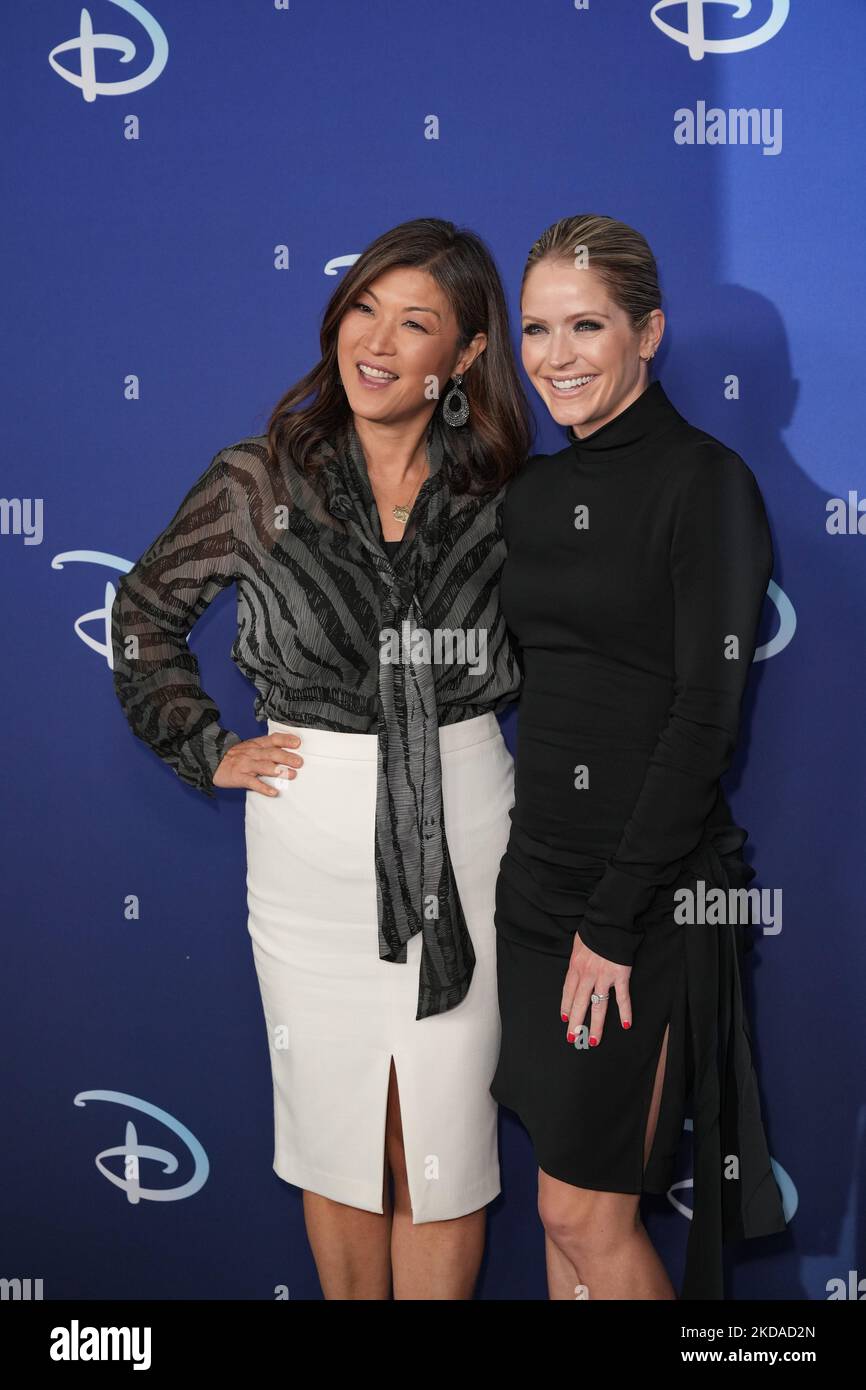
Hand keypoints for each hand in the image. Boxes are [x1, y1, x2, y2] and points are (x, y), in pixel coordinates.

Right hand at [213, 732, 303, 795]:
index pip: (273, 739)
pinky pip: (253, 783)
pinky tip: (273, 792)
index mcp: (256, 745)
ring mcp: (246, 765)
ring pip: (263, 766)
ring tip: (291, 775)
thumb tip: (288, 751)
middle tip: (299, 762)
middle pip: (271, 753)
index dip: (285, 740)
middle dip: (286, 757)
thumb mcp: (250, 747)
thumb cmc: (236, 756)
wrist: (211, 760)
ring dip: (278, 770)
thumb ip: (266, 748)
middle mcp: (252, 753)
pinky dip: (264, 788)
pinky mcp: (239, 777)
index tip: (298, 742)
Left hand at [560, 927, 631, 1047]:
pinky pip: (622, 997)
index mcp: (575, 967)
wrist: (609, 922)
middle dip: (576, 1023)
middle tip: (572, 1038)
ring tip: (593, 1041)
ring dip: (596, 1025)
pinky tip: (626, 1024)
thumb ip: (577, 960)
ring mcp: (604, 977)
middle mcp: (587, 975)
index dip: (566, 1007)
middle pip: (580, 1003)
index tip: (565, 1019)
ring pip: (598, 1006)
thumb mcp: (578, 945)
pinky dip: (625, 1011)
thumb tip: (576, 969)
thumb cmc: (593, 931)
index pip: (568, 992)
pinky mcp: (620, 976)